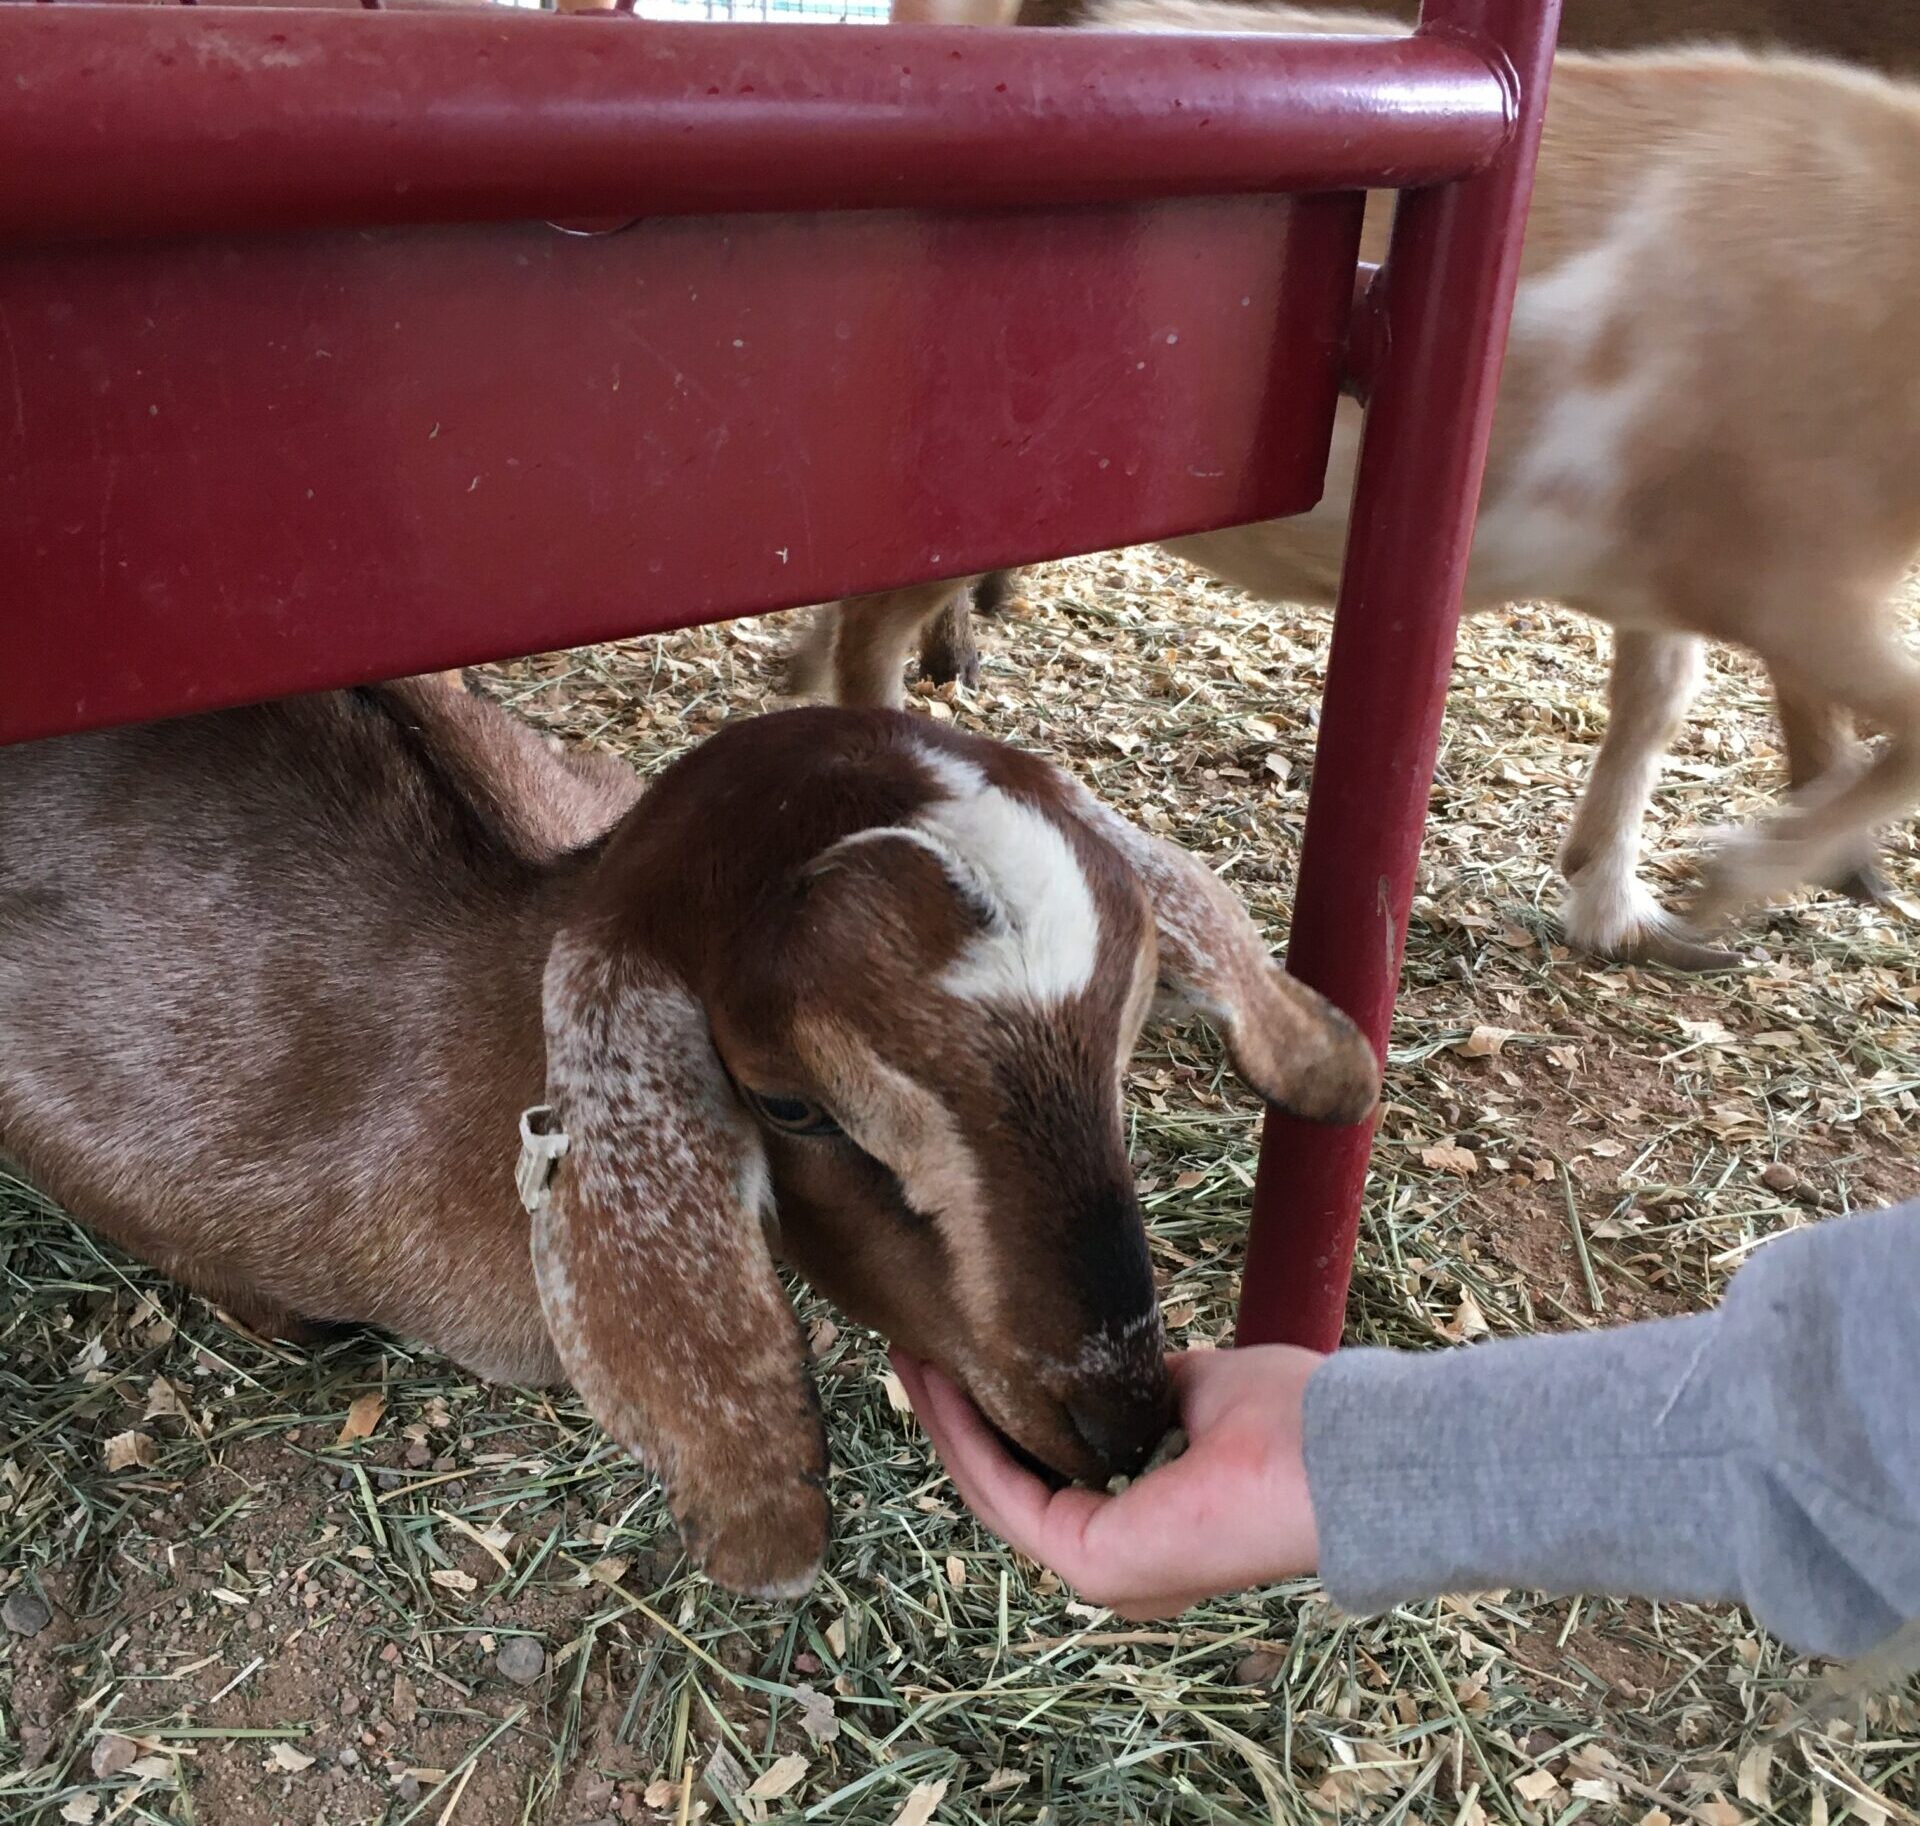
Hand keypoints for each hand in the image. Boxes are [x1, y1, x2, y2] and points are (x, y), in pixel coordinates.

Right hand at [892, 1345, 1323, 1619]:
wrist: (1342, 1457)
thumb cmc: (1296, 1425)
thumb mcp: (1205, 1391)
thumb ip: (1149, 1389)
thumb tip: (1117, 1364)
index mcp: (1149, 1527)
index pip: (1050, 1475)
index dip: (999, 1418)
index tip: (964, 1359)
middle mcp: (1119, 1561)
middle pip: (1010, 1484)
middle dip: (958, 1418)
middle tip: (915, 1357)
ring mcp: (1105, 1569)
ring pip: (999, 1490)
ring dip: (949, 1424)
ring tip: (910, 1363)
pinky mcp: (1094, 1562)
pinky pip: (1009, 1494)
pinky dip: (967, 1438)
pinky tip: (939, 1386)